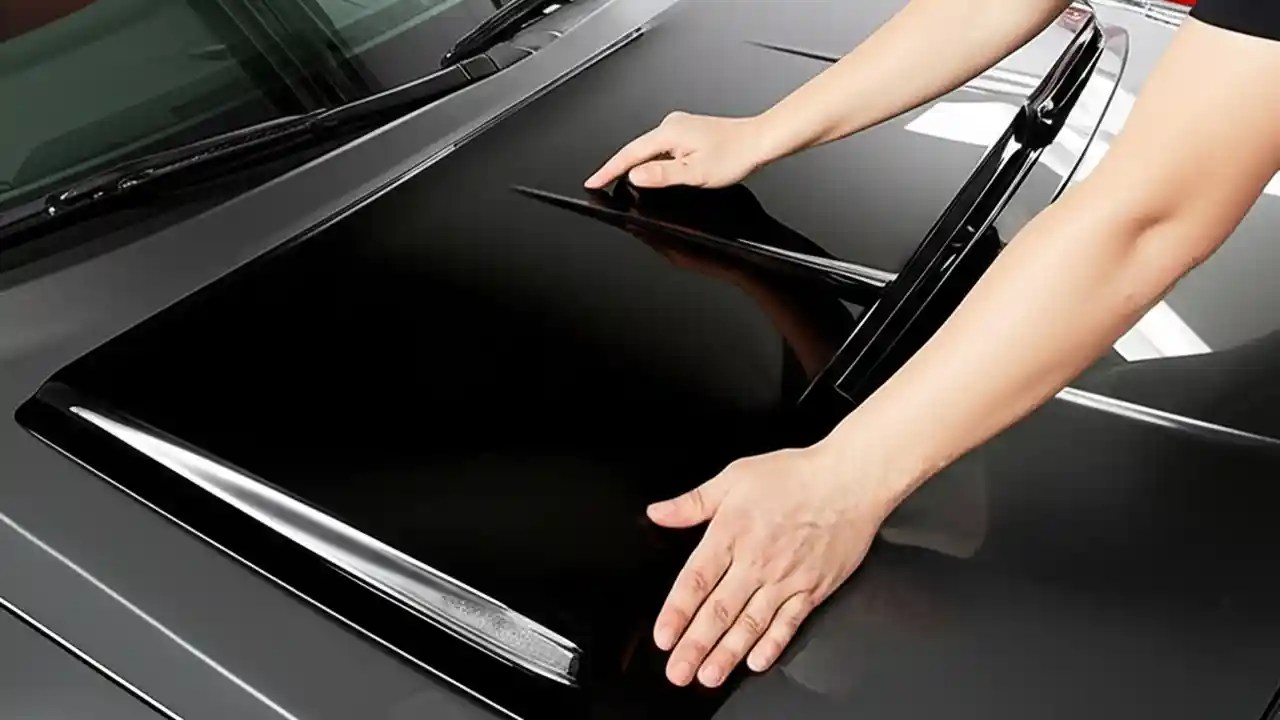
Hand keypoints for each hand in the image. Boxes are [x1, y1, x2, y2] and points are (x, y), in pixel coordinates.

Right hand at [584, 112, 772, 189]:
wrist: (759, 141)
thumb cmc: (734, 155)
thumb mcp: (695, 172)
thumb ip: (662, 175)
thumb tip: (635, 175)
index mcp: (669, 133)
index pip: (629, 155)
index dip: (608, 170)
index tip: (592, 181)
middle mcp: (672, 125)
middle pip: (636, 151)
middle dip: (618, 169)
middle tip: (601, 185)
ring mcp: (680, 128)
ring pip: (650, 151)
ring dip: (638, 167)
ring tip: (624, 183)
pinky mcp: (688, 133)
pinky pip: (662, 149)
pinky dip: (654, 162)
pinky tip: (656, 174)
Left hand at [645, 445, 894, 687]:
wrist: (849, 481)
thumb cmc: (795, 476)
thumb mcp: (734, 477)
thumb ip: (692, 502)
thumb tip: (658, 513)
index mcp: (731, 534)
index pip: (696, 581)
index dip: (677, 612)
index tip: (663, 636)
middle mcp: (756, 562)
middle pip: (719, 611)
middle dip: (695, 645)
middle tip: (679, 671)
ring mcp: (785, 579)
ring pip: (750, 624)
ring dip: (727, 654)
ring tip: (708, 676)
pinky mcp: (812, 589)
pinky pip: (788, 623)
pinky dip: (772, 645)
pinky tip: (756, 662)